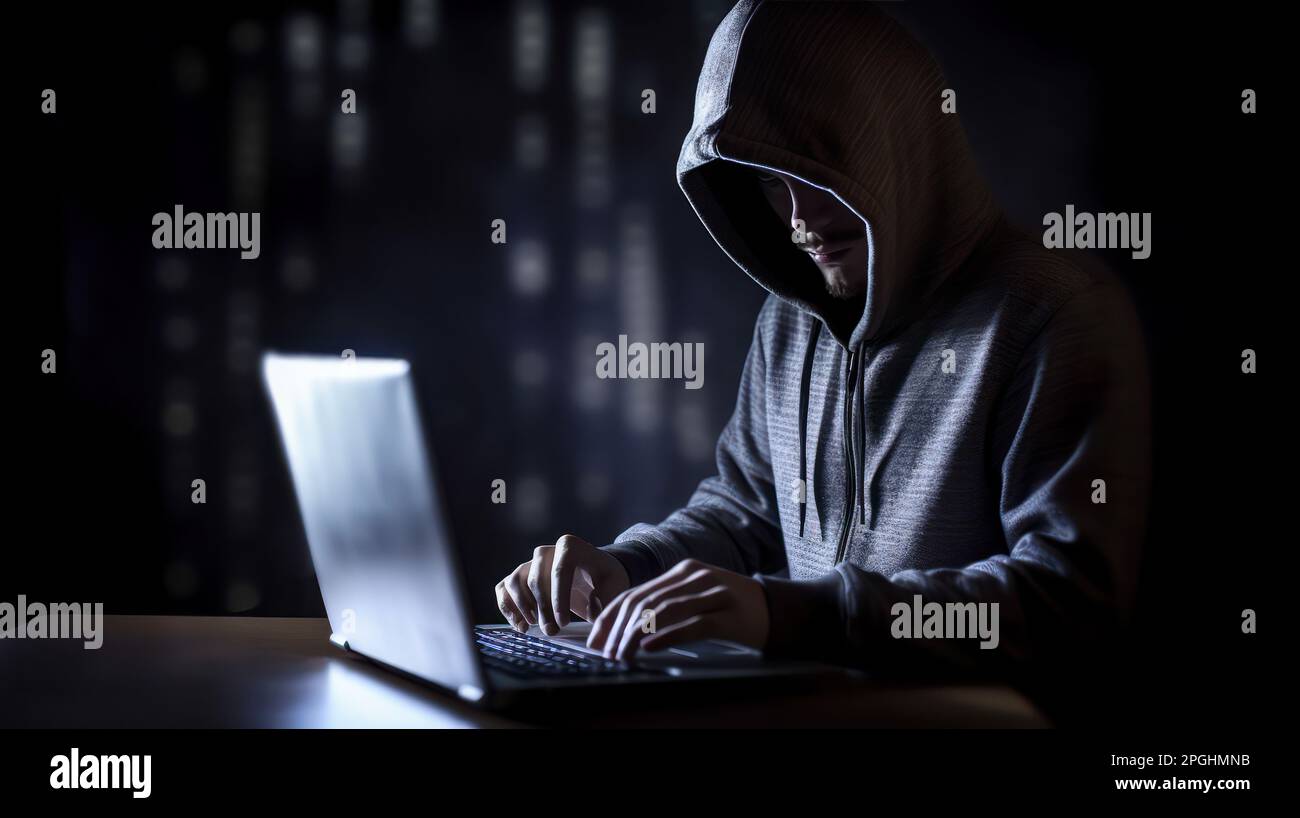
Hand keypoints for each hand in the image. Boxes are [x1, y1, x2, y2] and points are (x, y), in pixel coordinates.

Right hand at [496, 534, 629, 634]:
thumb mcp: (614, 584)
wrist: (594, 573)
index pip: (559, 570)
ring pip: (515, 581)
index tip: (563, 622)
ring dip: (521, 607)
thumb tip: (592, 611)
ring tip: (532, 627)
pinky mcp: (520, 576)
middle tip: (552, 631)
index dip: (558, 598)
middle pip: (536, 579)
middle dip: (542, 609)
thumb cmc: (604, 578)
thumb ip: (606, 597)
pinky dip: (506, 607)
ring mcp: (530, 562)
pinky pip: (503, 588)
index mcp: (570, 546)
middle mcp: (546, 551)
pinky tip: (520, 625)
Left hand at [586, 558, 769, 659]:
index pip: (636, 592)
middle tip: (606, 654)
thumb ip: (665, 604)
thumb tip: (624, 628)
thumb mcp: (695, 597)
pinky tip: (650, 647)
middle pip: (644, 602)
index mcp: (682, 571)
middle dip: (618, 630)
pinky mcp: (728, 615)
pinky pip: (691, 625)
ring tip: (622, 656)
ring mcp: (712, 593)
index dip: (610, 617)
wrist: (776, 608)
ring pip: (662, 612)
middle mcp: (694, 576)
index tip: (596, 640)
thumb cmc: (730, 608)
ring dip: (636, 636)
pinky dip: (666, 636)